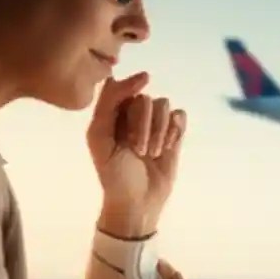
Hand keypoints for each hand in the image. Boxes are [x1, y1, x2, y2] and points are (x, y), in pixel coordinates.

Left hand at [87, 73, 186, 236]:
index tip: (140, 91)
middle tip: (138, 149)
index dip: (130, 91)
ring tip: (152, 153)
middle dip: (143, 125)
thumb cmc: (113, 173)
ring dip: (159, 131)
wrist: (137, 201)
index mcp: (112, 113)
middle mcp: (134, 114)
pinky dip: (175, 131)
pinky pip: (179, 116)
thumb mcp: (100, 137)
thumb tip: (139, 77)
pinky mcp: (174, 133)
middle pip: (146, 99)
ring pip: (165, 106)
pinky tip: (168, 147)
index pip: (123, 88)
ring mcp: (156, 123)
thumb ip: (109, 103)